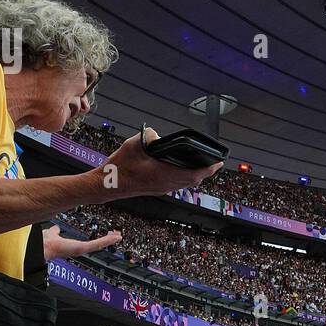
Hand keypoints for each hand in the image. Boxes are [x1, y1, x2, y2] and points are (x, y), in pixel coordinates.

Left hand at [41, 224, 122, 261]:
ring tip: (118, 236)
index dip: (98, 239)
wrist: (42, 247)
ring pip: (99, 245)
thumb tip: (56, 228)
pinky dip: (106, 240)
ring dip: (109, 240)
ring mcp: (81, 249)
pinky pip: (97, 243)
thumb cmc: (45, 243)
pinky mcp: (82, 248)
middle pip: (97, 245)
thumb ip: (55, 232)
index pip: (90, 243)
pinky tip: (114, 237)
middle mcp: (79, 249)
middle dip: (107, 240)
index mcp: (73, 246)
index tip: (105, 235)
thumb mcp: (52, 233)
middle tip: (116, 236)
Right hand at [100, 130, 223, 199]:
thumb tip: (158, 136)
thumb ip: (150, 137)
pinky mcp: (158, 189)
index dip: (209, 167)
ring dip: (197, 174)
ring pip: (186, 182)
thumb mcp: (134, 145)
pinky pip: (178, 183)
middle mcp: (167, 184)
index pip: (194, 173)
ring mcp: (162, 188)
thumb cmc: (119, 167)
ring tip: (204, 164)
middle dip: (206, 170)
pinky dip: (186, 176)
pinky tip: (184, 168)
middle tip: (216, 160)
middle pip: (194, 179)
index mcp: (164, 175)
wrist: (106, 185)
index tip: (219, 160)